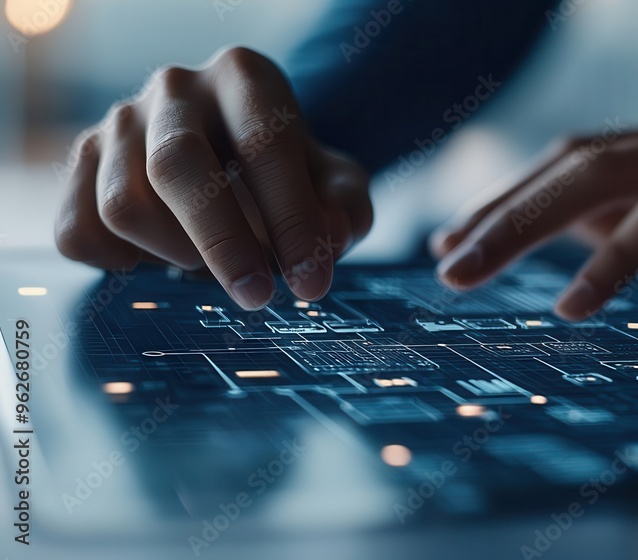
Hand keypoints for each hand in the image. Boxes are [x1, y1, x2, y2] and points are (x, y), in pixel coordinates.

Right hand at [55, 47, 371, 309]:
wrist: (230, 152)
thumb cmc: (288, 173)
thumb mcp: (334, 184)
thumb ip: (344, 208)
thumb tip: (331, 237)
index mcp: (243, 77)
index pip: (265, 144)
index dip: (292, 220)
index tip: (312, 284)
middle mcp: (175, 88)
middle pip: (176, 167)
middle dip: (222, 243)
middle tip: (258, 297)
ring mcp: (118, 122)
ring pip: (124, 207)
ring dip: (177, 254)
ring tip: (212, 261)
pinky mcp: (79, 163)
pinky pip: (81, 233)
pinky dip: (122, 265)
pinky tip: (161, 259)